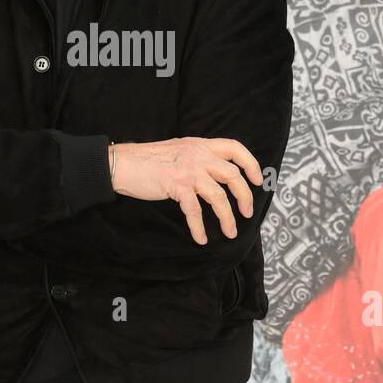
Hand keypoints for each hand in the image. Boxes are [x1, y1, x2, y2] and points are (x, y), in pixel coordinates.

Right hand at [111, 138, 262, 245]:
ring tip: (230, 232)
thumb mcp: (180, 150)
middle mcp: (198, 155)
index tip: (258, 180)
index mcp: (200, 145)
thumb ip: (198, 156)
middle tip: (247, 213)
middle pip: (233, 175)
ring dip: (227, 217)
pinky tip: (201, 238)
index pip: (235, 148)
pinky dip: (199, 227)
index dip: (251, 163)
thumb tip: (215, 172)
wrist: (124, 163)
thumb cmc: (148, 160)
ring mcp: (188, 170)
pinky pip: (194, 211)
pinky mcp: (177, 186)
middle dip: (244, 197)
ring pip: (218, 196)